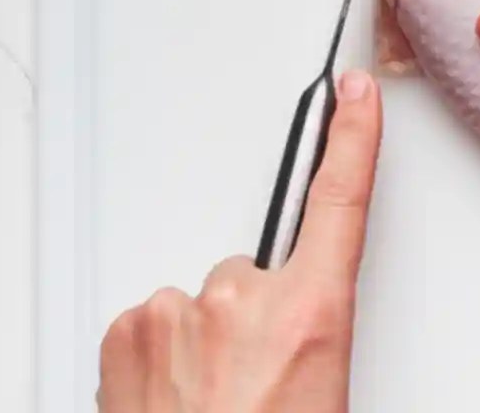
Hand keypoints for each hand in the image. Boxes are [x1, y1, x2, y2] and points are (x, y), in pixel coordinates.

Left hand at [97, 70, 380, 412]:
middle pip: (253, 273)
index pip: (339, 204)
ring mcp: (177, 312)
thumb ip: (312, 334)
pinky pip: (155, 323)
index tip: (351, 96)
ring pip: (201, 303)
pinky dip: (162, 355)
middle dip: (253, 315)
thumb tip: (296, 332)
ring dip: (204, 343)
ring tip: (210, 403)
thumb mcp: (325, 392)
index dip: (350, 140)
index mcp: (310, 317)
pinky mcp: (127, 330)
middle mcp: (242, 300)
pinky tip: (175, 401)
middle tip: (256, 382)